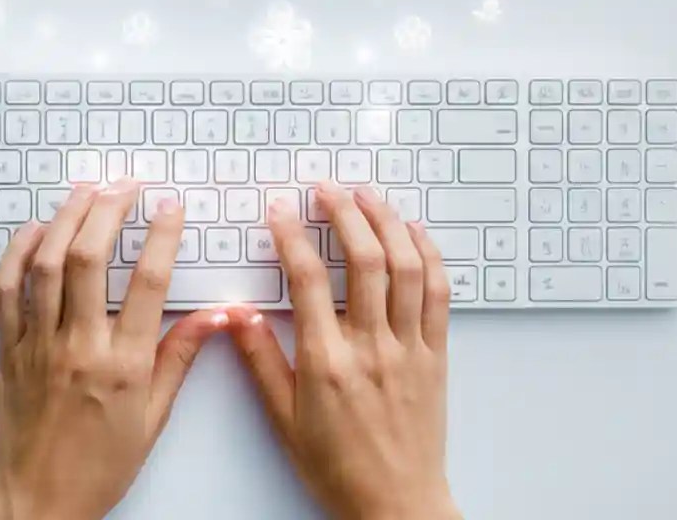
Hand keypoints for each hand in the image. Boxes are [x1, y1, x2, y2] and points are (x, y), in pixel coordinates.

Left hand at [0, 179, 228, 519]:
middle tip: (127, 185)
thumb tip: (216, 318)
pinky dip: (17, 253)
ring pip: (46, 265)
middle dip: (110, 210)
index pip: (148, 284)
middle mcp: (78, 347)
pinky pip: (6, 290)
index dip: (162, 236)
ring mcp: (38, 345)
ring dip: (67, 219)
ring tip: (86, 191)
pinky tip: (36, 230)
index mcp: (122, 366)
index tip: (171, 208)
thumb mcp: (153, 418)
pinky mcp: (8, 349)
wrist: (36, 502)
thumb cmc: (97, 467)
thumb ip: (179, 359)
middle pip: (90, 259)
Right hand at [226, 182, 461, 519]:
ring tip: (367, 196)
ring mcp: (410, 348)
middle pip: (365, 259)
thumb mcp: (284, 420)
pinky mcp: (436, 354)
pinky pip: (439, 293)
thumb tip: (237, 315)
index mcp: (328, 362)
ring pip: (406, 267)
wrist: (396, 503)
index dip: (291, 235)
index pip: (309, 279)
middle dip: (344, 212)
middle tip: (326, 188)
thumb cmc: (339, 468)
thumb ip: (261, 362)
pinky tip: (413, 234)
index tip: (279, 210)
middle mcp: (372, 347)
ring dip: (387, 222)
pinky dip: (428, 255)